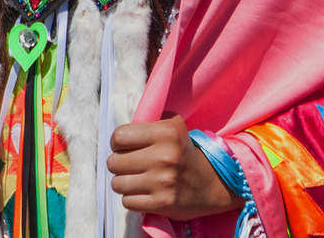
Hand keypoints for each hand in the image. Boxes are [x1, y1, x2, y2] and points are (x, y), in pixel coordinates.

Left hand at [107, 114, 241, 219]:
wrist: (210, 183)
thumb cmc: (183, 150)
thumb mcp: (173, 125)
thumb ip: (149, 120)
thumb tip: (121, 129)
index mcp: (166, 133)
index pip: (119, 136)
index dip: (116, 142)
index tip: (123, 146)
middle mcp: (164, 156)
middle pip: (114, 162)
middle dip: (117, 163)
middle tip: (128, 163)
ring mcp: (163, 182)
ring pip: (117, 183)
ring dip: (123, 182)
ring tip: (134, 178)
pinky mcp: (162, 204)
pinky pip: (127, 202)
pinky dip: (131, 198)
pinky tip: (142, 191)